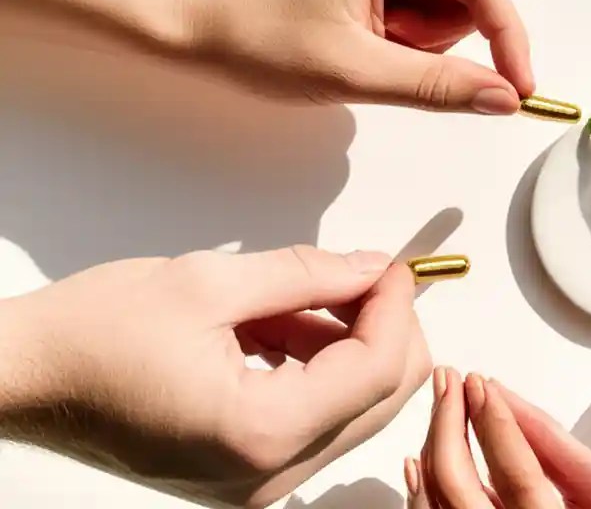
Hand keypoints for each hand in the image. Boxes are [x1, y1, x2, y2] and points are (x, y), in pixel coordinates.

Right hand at [0, 247, 429, 507]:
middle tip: (361, 274)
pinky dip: (315, 369)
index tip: (392, 265)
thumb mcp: (209, 282)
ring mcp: (256, 483)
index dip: (397, 307)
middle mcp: (267, 475)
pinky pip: (314, 420)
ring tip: (298, 295)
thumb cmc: (90, 337)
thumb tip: (371, 268)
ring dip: (346, 345)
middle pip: (380, 399)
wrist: (25, 378)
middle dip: (384, 328)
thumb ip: (308, 274)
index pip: (377, 370)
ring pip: (352, 408)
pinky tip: (281, 325)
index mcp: (260, 432)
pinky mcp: (244, 474)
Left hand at [189, 0, 534, 113]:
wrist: (198, 27)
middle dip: (435, 46)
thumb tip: (504, 98)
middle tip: (377, 58)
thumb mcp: (355, 71)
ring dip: (417, 49)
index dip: (509, 41)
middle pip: (467, 1)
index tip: (520, 92)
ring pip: (449, 15)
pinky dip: (404, 44)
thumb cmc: (260, 39)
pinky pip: (425, 16)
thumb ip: (437, 86)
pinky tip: (361, 43)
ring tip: (361, 49)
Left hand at [405, 368, 590, 507]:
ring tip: (439, 405)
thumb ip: (564, 456)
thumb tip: (518, 409)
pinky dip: (422, 491)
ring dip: (432, 449)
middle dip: (448, 423)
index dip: (496, 421)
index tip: (482, 383)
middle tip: (450, 380)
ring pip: (435, 504)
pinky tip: (418, 461)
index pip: (516, 471)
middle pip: (459, 484)